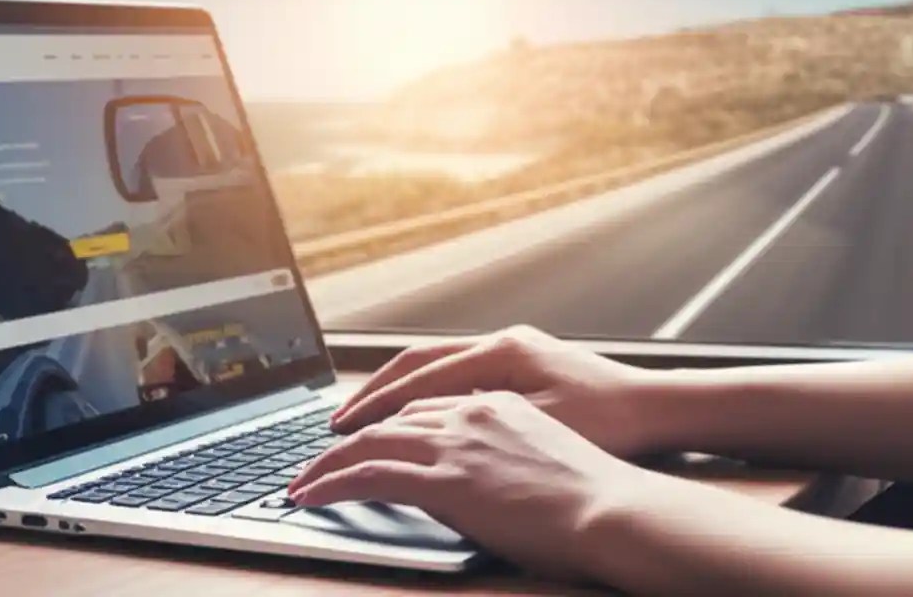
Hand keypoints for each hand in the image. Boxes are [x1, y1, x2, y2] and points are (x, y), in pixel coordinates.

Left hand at [290, 391, 645, 579]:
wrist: (612, 510)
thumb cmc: (593, 497)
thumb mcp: (545, 455)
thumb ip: (504, 451)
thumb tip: (483, 471)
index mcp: (495, 402)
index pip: (423, 405)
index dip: (386, 422)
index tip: (364, 436)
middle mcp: (469, 413)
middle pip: (389, 418)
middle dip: (347, 439)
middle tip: (316, 458)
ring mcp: (455, 444)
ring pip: (369, 442)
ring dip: (326, 462)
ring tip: (300, 481)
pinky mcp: (444, 480)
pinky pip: (370, 475)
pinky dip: (332, 483)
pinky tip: (311, 495)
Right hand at [331, 325, 658, 456]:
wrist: (659, 408)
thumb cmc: (609, 421)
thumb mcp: (539, 426)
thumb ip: (477, 422)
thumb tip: (419, 426)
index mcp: (502, 352)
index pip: (420, 376)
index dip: (376, 405)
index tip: (342, 429)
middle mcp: (501, 341)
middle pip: (418, 361)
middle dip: (374, 393)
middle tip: (337, 422)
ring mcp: (511, 348)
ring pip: (435, 363)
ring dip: (397, 389)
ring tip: (364, 416)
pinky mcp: (522, 363)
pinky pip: (457, 371)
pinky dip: (426, 391)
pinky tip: (415, 414)